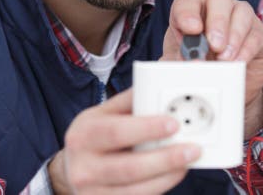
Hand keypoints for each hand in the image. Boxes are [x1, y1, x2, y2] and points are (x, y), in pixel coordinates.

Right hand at [48, 88, 200, 193]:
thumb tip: (164, 78)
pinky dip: (159, 187)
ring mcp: (93, 191)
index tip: (173, 123)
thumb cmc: (94, 136)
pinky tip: (174, 174)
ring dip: (167, 176)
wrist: (70, 170)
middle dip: (164, 159)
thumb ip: (133, 99)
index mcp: (84, 133)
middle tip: (192, 149)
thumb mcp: (104, 113)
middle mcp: (84, 166)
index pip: (116, 131)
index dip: (146, 128)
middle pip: (128, 167)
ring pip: (135, 190)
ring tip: (188, 162)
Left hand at [161, 0, 262, 138]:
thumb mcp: (182, 63)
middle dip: (217, 21)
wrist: (221, 82)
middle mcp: (217, 6)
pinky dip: (246, 49)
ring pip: (242, 11)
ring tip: (224, 58)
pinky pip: (256, 35)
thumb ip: (180, 62)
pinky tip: (238, 62)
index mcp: (192, 8)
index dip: (188, 12)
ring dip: (234, 35)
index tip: (191, 29)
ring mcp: (240, 16)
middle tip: (213, 45)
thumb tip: (189, 63)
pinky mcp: (258, 34)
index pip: (188, 0)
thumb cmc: (198, 63)